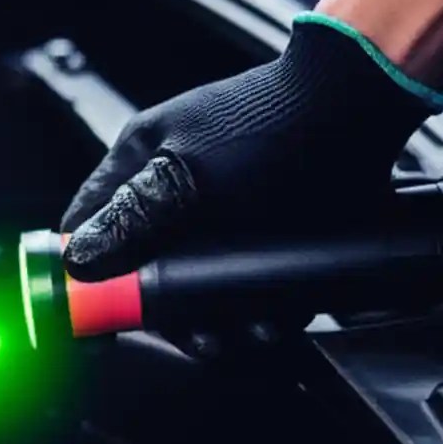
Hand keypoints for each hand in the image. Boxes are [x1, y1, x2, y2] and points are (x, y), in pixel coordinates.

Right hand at [59, 19, 442, 353]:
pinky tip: (273, 319)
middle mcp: (172, 188)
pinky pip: (244, 282)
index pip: (87, 224)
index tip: (93, 319)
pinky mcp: (259, 231)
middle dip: (168, 312)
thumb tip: (81, 257)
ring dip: (217, 319)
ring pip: (196, 283)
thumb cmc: (274, 121)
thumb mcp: (189, 174)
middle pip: (144, 267)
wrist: (361, 106)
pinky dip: (256, 307)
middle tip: (195, 337)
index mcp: (140, 161)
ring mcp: (217, 211)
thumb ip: (134, 215)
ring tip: (246, 333)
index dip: (83, 274)